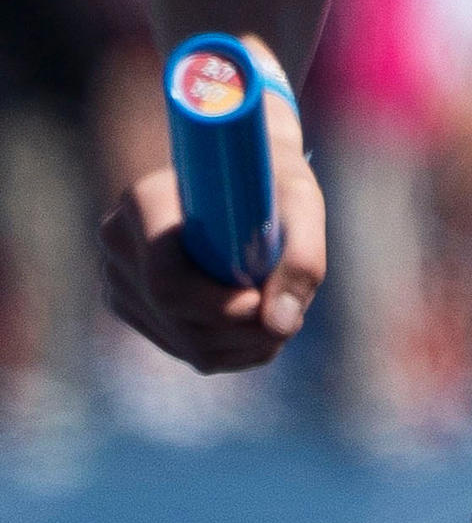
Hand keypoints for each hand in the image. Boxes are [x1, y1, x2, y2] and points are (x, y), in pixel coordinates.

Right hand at [98, 85, 325, 372]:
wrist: (242, 173)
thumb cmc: (274, 181)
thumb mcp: (302, 203)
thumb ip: (301, 259)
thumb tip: (279, 325)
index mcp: (145, 200)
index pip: (167, 280)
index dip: (219, 307)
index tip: (265, 303)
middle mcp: (119, 240)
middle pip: (174, 314)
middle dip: (241, 330)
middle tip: (291, 319)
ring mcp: (119, 276)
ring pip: (182, 339)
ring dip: (243, 344)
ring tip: (282, 316)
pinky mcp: (132, 303)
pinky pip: (182, 346)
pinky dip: (230, 349)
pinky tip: (259, 328)